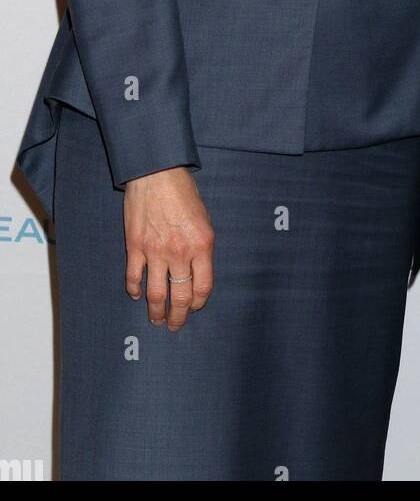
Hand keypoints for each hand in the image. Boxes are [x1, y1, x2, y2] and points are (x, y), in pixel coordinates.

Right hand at [123, 167, 214, 330]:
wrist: (157, 174)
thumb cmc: (184, 192)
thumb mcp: (204, 219)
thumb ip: (201, 246)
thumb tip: (196, 269)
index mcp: (202, 246)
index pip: (203, 287)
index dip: (199, 303)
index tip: (194, 307)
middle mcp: (180, 253)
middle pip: (180, 297)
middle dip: (178, 317)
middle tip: (175, 326)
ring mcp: (156, 252)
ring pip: (156, 294)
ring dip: (156, 311)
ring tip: (156, 320)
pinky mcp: (135, 247)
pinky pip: (135, 277)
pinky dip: (135, 289)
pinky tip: (136, 295)